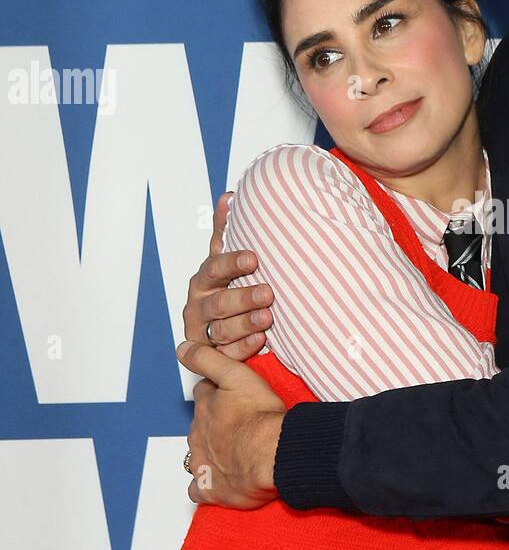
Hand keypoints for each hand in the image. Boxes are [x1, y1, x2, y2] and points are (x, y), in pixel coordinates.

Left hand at [176, 340, 285, 508]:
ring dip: (211, 455)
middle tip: (239, 428)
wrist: (274, 453)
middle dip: (214, 427)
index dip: (217, 395)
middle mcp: (198, 435)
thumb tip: (181, 347)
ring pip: (198, 457)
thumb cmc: (261, 417)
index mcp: (205, 408)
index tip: (232, 398)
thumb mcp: (237, 375)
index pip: (204, 395)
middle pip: (201, 427)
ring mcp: (202, 464)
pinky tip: (221, 483)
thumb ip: (207, 359)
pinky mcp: (211, 490)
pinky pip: (199, 490)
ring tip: (234, 454)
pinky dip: (207, 486)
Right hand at [182, 192, 275, 359]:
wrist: (226, 322)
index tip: (253, 258)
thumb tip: (230, 195)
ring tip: (268, 317)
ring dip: (246, 324)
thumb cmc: (229, 285)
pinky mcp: (213, 354)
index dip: (232, 263)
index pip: (214, 269)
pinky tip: (262, 341)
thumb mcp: (226, 258)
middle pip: (218, 303)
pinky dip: (244, 348)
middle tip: (268, 293)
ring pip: (222, 330)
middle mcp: (198, 306)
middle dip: (243, 298)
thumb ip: (225, 231)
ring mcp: (203, 332)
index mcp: (203, 279)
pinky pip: (227, 353)